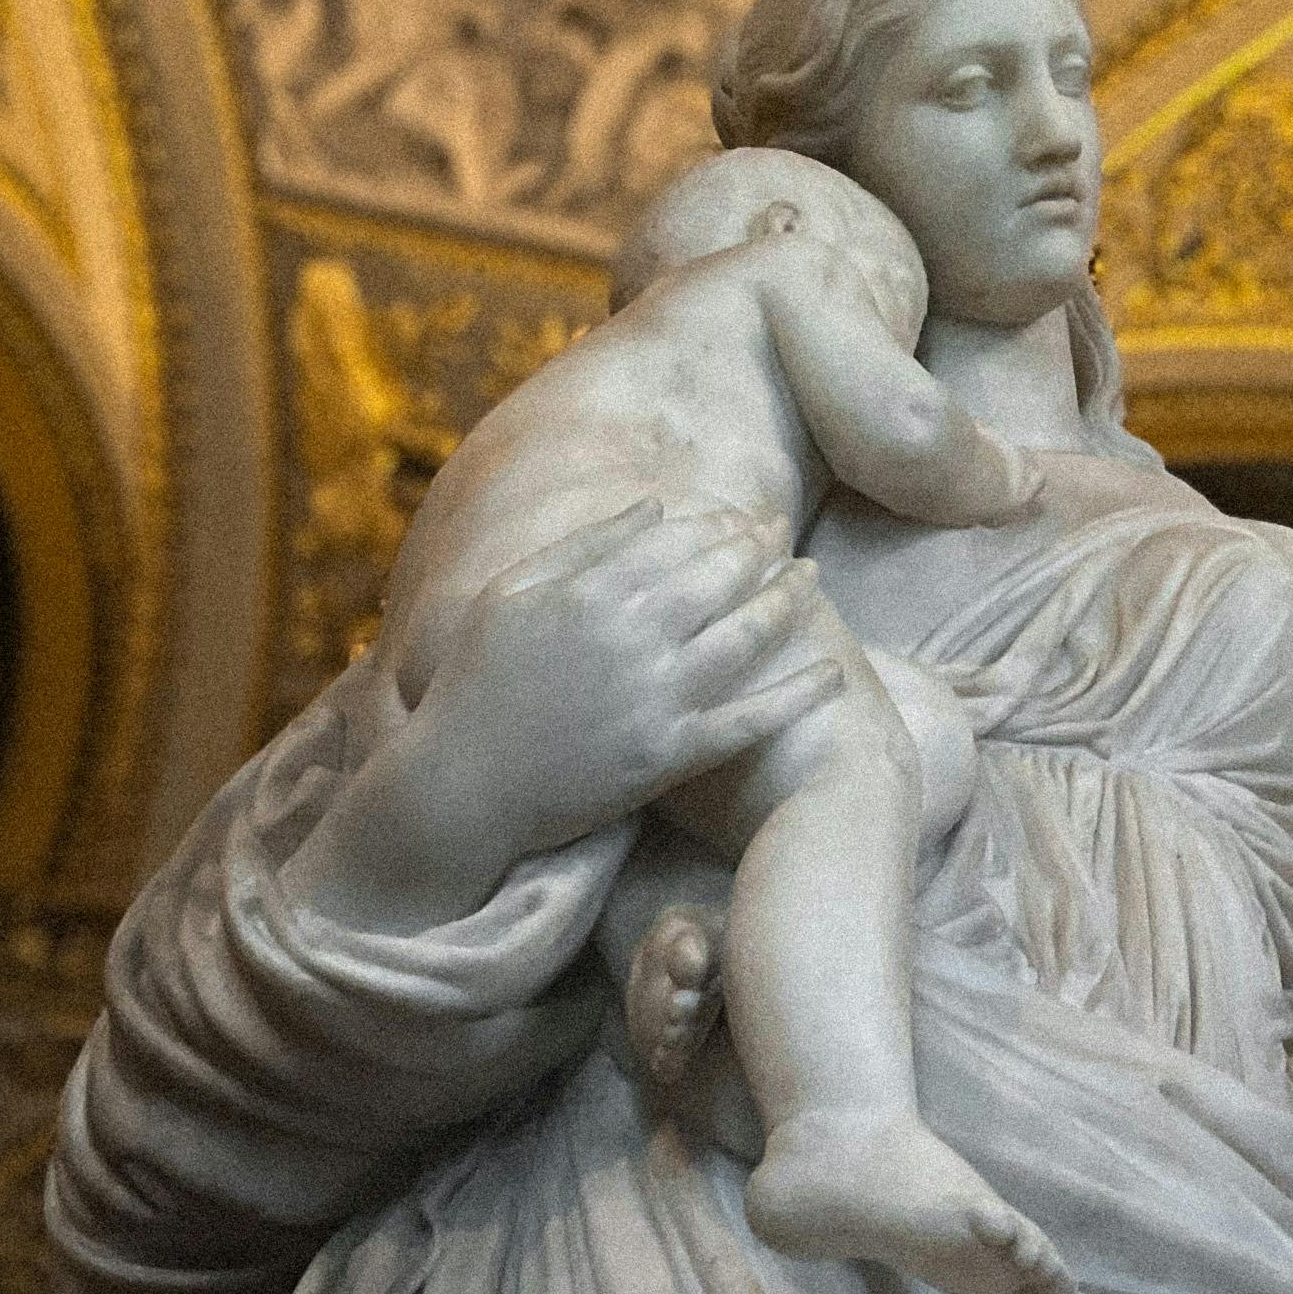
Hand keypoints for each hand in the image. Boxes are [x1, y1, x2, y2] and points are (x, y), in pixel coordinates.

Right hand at [428, 502, 842, 852]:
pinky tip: (832, 672)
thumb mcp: (513, 591)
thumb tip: (655, 507)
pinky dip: (795, 696)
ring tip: (813, 578)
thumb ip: (586, 544)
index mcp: (594, 591)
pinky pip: (748, 722)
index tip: (744, 518)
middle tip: (785, 538)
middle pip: (723, 579)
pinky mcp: (667, 755)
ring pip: (746, 638)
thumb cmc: (477, 680)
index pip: (681, 540)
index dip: (721, 525)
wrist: (460, 786)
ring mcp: (656, 699)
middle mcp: (634, 638)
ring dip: (788, 603)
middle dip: (762, 551)